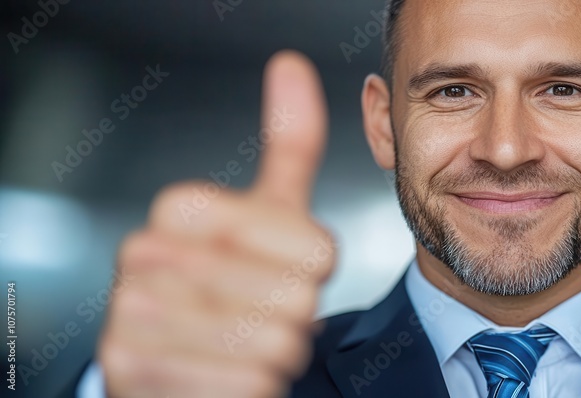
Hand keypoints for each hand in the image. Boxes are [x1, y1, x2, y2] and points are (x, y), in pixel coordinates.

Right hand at [98, 50, 334, 397]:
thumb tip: (291, 66)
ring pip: (274, 345)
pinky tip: (219, 372)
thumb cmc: (235, 285)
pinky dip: (250, 387)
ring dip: (273, 356)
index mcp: (182, 207)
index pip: (316, 250)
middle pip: (297, 300)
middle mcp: (145, 253)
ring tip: (237, 341)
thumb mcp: (268, 214)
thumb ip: (288, 144)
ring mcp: (130, 313)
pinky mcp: (131, 370)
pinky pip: (246, 384)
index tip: (277, 269)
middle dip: (292, 319)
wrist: (175, 359)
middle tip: (255, 313)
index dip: (314, 274)